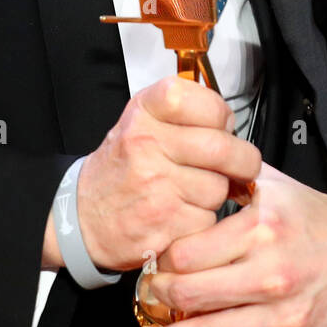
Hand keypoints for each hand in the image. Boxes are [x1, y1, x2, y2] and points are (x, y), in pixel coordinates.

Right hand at [67, 76, 261, 273]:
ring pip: (219, 187)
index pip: (205, 102)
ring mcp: (155, 187)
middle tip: (242, 164)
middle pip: (223, 149)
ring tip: (194, 190)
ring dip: (218, 192)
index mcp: (145, 114)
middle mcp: (147, 146)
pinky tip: (183, 213)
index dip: (222, 115)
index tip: (221, 125)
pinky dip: (203, 220)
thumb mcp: (142, 122)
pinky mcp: (163, 225)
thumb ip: (186, 114)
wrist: (83, 217)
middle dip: (243, 160)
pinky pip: (208, 220)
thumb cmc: (123, 167)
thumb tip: (232, 127)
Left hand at [138, 163, 326, 326]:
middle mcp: (273, 275)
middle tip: (151, 298)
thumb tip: (181, 178)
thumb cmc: (316, 221)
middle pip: (188, 298)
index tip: (156, 265)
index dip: (160, 262)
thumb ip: (226, 179)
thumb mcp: (271, 186)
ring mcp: (286, 316)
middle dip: (157, 300)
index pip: (183, 256)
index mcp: (262, 230)